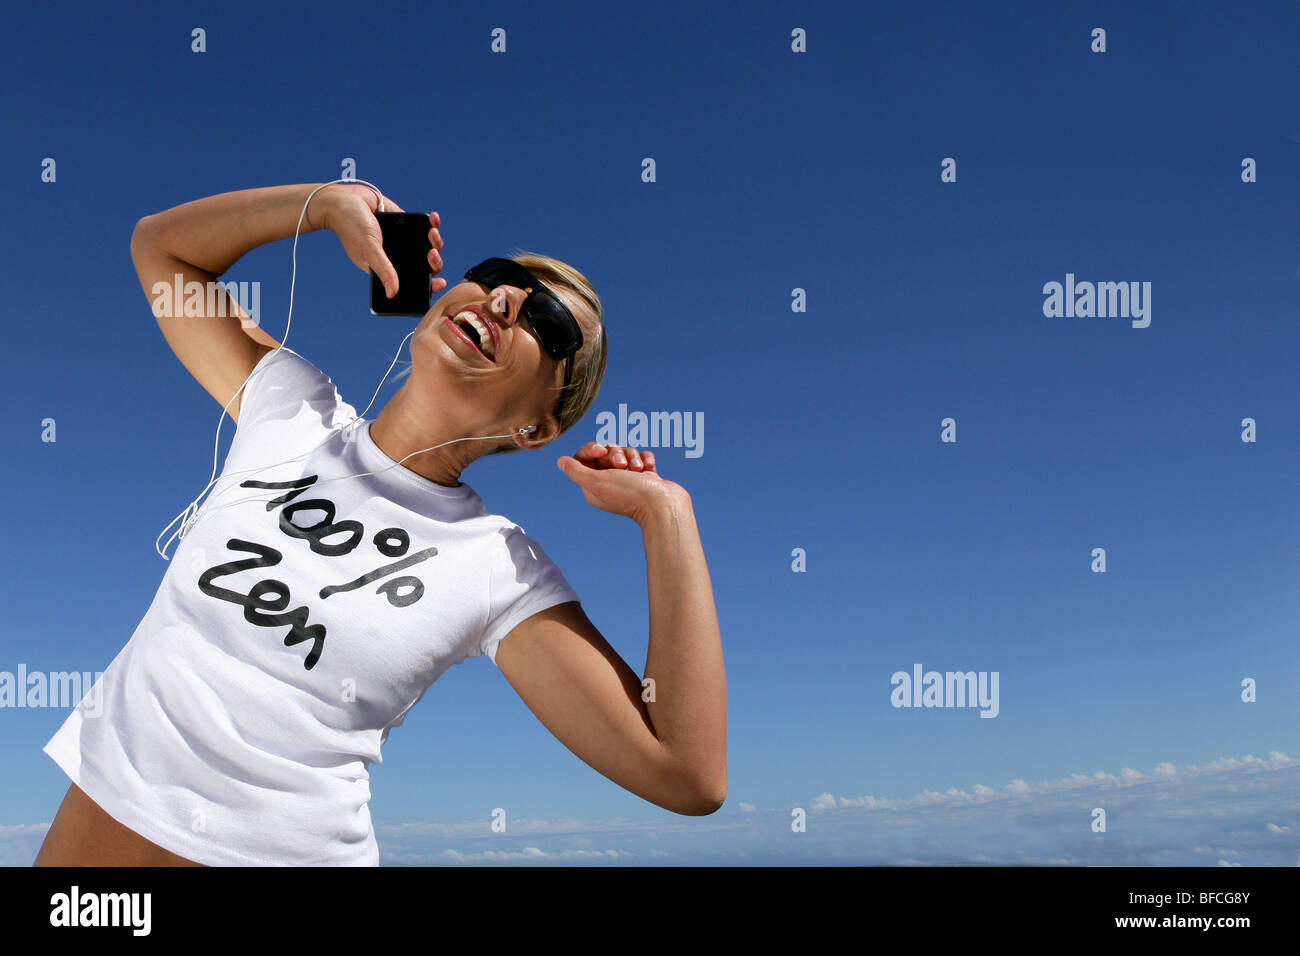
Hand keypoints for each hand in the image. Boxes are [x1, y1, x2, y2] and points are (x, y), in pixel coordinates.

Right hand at [309, 186, 446, 298]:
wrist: (344, 199)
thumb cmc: (350, 227)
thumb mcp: (369, 252)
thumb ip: (383, 270)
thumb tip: (392, 294)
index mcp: (388, 268)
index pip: (412, 281)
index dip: (428, 285)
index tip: (439, 282)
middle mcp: (397, 256)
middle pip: (425, 265)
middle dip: (434, 261)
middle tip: (431, 253)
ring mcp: (403, 240)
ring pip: (428, 246)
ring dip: (435, 241)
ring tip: (432, 232)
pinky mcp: (405, 223)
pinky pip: (424, 226)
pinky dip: (432, 223)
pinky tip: (434, 219)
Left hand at [556, 443, 688, 523]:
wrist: (664, 505)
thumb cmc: (630, 494)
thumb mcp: (597, 482)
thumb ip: (576, 471)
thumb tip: (561, 461)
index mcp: (594, 487)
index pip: (584, 458)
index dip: (592, 449)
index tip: (602, 450)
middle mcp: (610, 483)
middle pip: (606, 453)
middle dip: (615, 453)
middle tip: (622, 465)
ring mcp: (629, 480)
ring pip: (626, 452)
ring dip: (632, 457)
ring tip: (638, 470)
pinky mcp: (646, 477)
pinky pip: (642, 456)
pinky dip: (646, 460)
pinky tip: (649, 470)